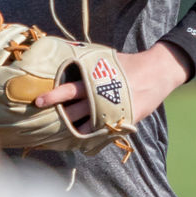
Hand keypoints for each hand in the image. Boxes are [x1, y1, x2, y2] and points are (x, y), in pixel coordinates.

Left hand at [32, 43, 189, 128]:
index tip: (38, 101)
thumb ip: (87, 64)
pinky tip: (80, 141)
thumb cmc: (127, 65)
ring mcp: (112, 112)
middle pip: (74, 112)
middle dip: (57, 119)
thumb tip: (64, 55)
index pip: (69, 90)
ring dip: (72, 131)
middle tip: (42, 124)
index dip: (53, 96)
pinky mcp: (123, 121)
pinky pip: (103, 134)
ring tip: (58, 136)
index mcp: (95, 81)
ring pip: (86, 126)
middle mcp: (101, 97)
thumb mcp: (105, 60)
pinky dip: (91, 138)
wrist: (157, 72)